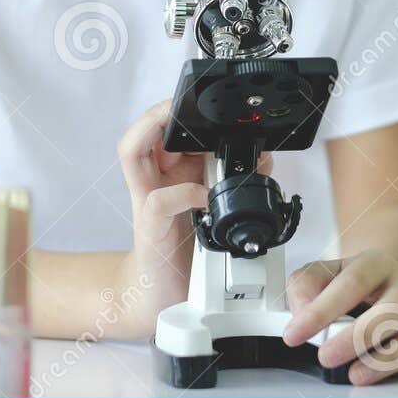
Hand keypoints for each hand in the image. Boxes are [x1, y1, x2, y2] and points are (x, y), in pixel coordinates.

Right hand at [113, 99, 276, 333]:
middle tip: (200, 108)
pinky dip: (186, 192)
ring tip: (184, 125)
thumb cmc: (187, 250)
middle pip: (144, 129)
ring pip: (134, 151)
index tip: (208, 100)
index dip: (177, 107)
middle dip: (168, 111)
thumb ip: (231, 181)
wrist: (162, 297)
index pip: (163, 126)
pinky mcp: (150, 229)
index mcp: (169, 172)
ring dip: (158, 131)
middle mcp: (154, 181)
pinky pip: (162, 201)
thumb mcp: (213, 207)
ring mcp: (147, 202)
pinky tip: (206, 196)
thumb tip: (263, 159)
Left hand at [281, 250, 397, 384]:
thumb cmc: (352, 287)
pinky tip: (380, 377)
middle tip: (325, 357)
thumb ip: (305, 286)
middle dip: (354, 339)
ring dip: (382, 362)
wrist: (388, 289)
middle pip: (389, 312)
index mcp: (377, 263)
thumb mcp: (322, 275)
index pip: (353, 282)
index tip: (295, 333)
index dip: (322, 309)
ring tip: (354, 374)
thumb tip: (301, 311)